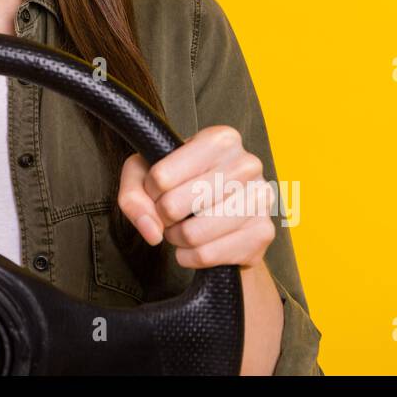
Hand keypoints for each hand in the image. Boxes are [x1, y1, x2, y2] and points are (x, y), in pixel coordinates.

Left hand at [117, 124, 275, 268]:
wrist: (224, 209)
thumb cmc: (182, 183)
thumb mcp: (147, 174)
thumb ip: (133, 194)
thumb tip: (152, 230)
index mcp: (221, 139)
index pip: (161, 177)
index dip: (150, 192)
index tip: (159, 190)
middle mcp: (247, 164)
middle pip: (174, 206)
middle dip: (163, 217)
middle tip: (170, 214)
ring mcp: (260, 199)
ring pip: (192, 234)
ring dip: (177, 238)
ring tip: (183, 227)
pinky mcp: (263, 233)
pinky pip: (207, 255)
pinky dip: (191, 256)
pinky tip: (197, 244)